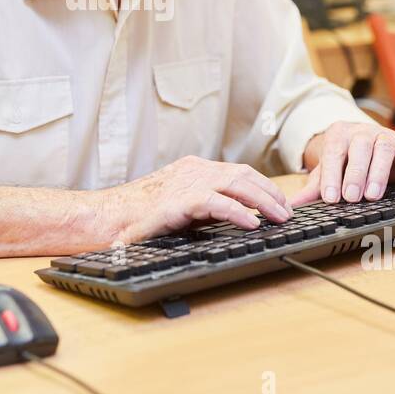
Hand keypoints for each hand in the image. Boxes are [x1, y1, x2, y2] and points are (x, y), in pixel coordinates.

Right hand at [105, 155, 292, 244]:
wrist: (106, 217)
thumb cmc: (138, 216)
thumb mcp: (178, 207)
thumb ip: (203, 207)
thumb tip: (236, 217)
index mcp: (193, 170)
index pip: (237, 171)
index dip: (262, 186)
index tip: (279, 202)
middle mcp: (194, 171)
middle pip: (243, 174)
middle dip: (270, 192)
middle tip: (287, 211)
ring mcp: (188, 182)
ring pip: (237, 183)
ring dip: (264, 200)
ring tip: (280, 217)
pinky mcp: (181, 201)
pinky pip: (219, 203)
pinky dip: (240, 212)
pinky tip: (253, 223)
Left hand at [293, 121, 394, 205]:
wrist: (365, 144)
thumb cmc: (345, 161)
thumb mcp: (327, 172)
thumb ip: (313, 188)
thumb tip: (291, 207)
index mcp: (340, 135)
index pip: (334, 151)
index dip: (332, 174)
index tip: (330, 197)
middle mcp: (364, 132)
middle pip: (360, 147)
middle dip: (355, 173)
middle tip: (351, 197)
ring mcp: (388, 138)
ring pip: (385, 148)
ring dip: (379, 173)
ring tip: (372, 196)